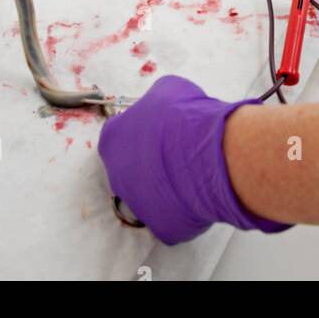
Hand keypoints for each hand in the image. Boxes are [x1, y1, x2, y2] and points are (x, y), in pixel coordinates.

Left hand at [97, 75, 289, 244]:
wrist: (206, 154)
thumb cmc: (183, 116)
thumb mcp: (168, 90)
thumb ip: (156, 100)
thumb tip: (160, 108)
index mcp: (112, 141)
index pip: (117, 135)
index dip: (139, 130)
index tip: (157, 128)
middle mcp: (117, 176)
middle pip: (131, 168)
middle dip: (150, 161)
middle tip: (176, 150)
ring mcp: (138, 205)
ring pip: (151, 195)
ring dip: (166, 184)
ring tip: (192, 170)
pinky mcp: (162, 227)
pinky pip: (172, 216)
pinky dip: (184, 206)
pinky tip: (199, 191)